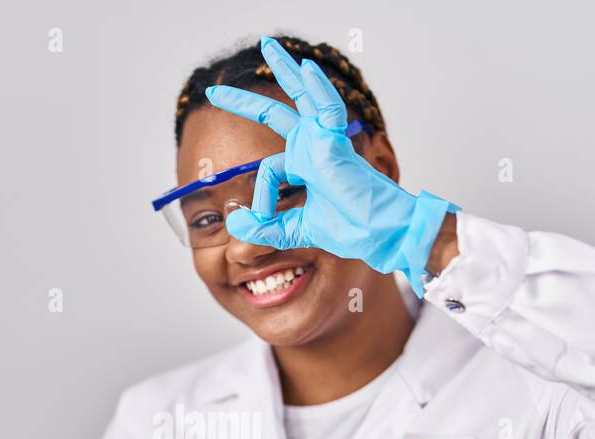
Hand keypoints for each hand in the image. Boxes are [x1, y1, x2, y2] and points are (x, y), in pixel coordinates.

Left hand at [205, 37, 458, 295]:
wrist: (379, 234)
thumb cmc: (350, 229)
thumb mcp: (294, 231)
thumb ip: (264, 228)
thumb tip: (233, 223)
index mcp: (305, 166)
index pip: (267, 170)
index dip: (259, 201)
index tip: (262, 222)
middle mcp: (313, 148)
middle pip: (276, 114)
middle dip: (245, 102)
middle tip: (215, 92)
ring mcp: (325, 141)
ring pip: (302, 96)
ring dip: (285, 70)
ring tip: (266, 46)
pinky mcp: (336, 144)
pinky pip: (327, 108)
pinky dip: (318, 88)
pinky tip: (306, 68)